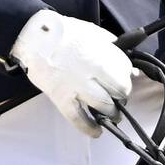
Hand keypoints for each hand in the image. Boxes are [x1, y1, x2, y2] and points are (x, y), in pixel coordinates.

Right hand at [10, 9, 136, 136]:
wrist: (34, 37)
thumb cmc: (63, 32)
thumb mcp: (93, 33)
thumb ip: (113, 49)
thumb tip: (130, 69)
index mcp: (100, 53)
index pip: (125, 70)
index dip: (127, 76)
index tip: (125, 78)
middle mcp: (91, 71)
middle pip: (119, 90)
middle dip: (122, 96)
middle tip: (120, 98)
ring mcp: (76, 86)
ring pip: (104, 106)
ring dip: (112, 113)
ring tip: (113, 115)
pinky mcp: (62, 98)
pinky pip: (78, 118)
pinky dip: (89, 128)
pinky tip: (96, 132)